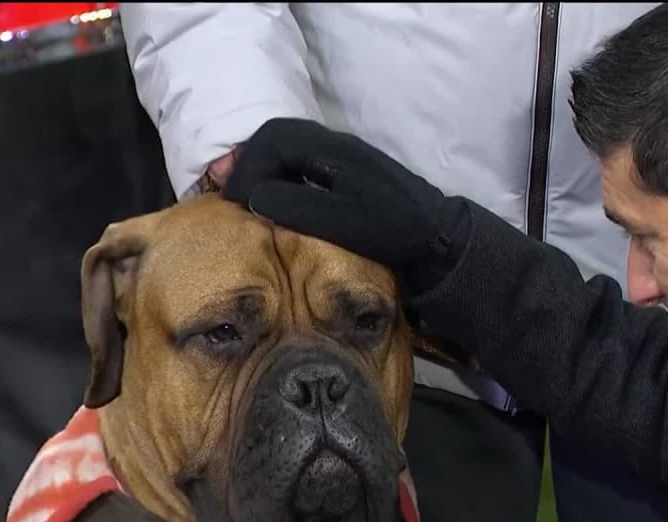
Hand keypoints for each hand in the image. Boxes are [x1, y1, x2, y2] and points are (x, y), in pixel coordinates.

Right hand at [221, 118, 469, 295]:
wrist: (436, 237)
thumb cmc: (391, 230)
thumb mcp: (341, 222)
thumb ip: (295, 205)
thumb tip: (254, 197)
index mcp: (330, 150)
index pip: (272, 142)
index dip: (246, 169)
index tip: (235, 201)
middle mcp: (332, 145)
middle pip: (275, 138)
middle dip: (249, 164)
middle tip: (232, 196)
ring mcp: (339, 157)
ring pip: (286, 150)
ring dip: (262, 170)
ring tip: (246, 200)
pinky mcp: (344, 173)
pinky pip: (300, 163)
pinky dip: (279, 177)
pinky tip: (275, 202)